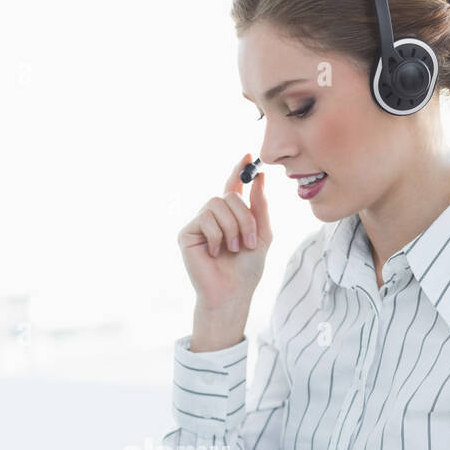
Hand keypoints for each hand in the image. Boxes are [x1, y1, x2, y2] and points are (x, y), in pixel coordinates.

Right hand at [177, 153, 271, 314]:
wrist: (232, 293)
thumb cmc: (246, 269)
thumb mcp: (262, 235)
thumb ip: (260, 206)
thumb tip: (259, 177)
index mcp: (232, 216)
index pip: (234, 187)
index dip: (239, 171)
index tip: (247, 156)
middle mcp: (214, 216)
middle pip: (230, 195)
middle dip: (245, 217)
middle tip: (250, 241)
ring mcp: (199, 223)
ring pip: (217, 204)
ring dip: (233, 227)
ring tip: (233, 249)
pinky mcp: (186, 233)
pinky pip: (205, 218)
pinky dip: (217, 236)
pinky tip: (215, 252)